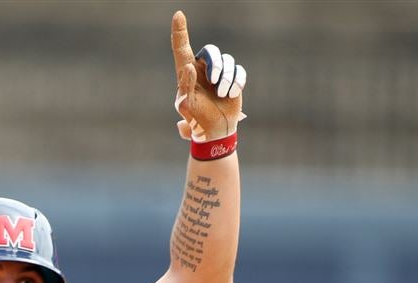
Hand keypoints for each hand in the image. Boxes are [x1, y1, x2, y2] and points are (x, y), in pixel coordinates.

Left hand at [171, 10, 246, 141]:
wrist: (215, 131)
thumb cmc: (197, 120)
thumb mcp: (186, 106)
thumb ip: (185, 87)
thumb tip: (188, 67)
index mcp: (186, 73)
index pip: (181, 48)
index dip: (180, 31)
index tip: (178, 15)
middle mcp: (202, 69)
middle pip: (211, 51)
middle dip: (215, 63)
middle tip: (214, 81)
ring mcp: (219, 73)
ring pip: (227, 61)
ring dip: (226, 79)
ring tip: (222, 94)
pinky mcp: (233, 78)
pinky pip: (239, 71)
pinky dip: (236, 83)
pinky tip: (231, 95)